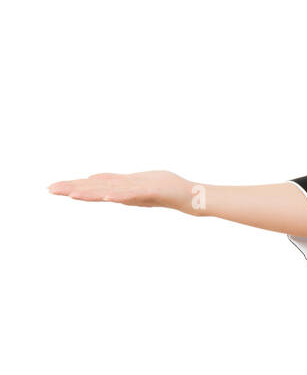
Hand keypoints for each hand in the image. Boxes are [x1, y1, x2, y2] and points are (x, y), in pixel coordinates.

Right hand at [48, 170, 194, 211]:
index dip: (72, 187)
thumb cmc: (162, 189)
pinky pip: (132, 195)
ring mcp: (136, 193)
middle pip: (95, 190)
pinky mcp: (150, 194)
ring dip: (91, 194)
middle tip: (50, 190)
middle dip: (72, 189)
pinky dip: (120, 195)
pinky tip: (108, 196)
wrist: (188, 197)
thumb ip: (113, 181)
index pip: (92, 186)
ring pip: (109, 193)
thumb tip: (93, 177)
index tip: (51, 188)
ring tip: (72, 195)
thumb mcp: (133, 182)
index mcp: (119, 189)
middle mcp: (124, 192)